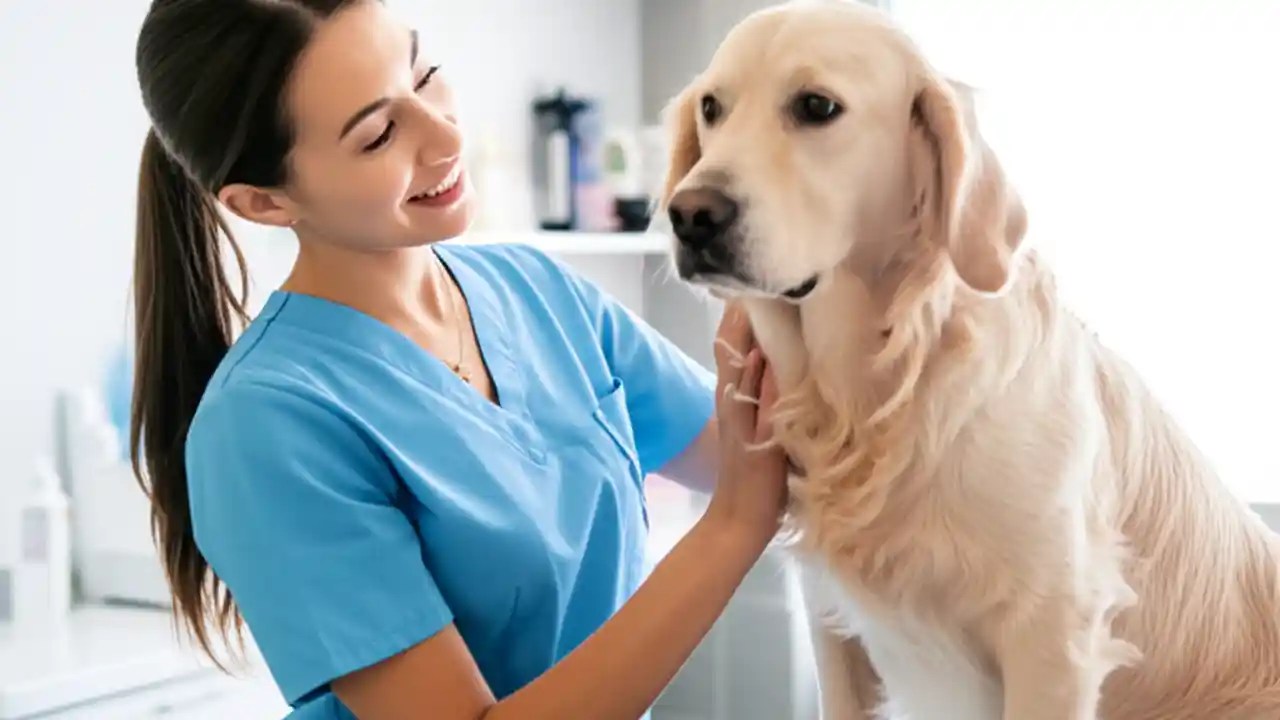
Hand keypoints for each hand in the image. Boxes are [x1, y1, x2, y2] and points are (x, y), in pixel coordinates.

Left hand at [704, 304, 788, 545]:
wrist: (742, 519)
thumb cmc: (757, 482)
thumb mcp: (767, 439)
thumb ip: (767, 397)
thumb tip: (767, 351)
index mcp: (732, 389)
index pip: (732, 333)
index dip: (746, 303)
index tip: (769, 277)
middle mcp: (731, 386)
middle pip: (738, 334)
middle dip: (759, 307)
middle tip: (789, 281)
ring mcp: (739, 398)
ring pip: (748, 350)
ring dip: (766, 328)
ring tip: (796, 303)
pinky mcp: (750, 411)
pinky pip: (758, 369)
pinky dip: (771, 352)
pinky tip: (793, 348)